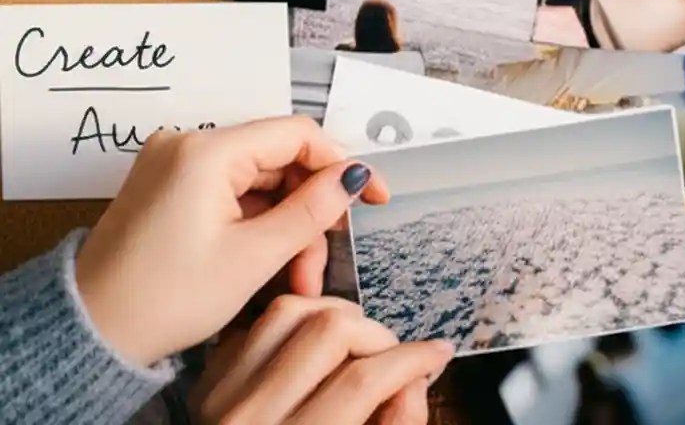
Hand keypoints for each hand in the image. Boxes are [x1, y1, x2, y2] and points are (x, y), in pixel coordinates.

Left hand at [75, 116, 389, 367]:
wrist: (93, 332)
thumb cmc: (158, 299)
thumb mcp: (254, 257)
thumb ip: (312, 210)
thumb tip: (353, 177)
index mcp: (206, 152)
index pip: (298, 135)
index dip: (342, 164)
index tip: (373, 195)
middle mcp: (187, 146)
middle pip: (280, 162)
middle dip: (310, 213)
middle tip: (324, 261)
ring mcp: (176, 166)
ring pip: (261, 184)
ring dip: (287, 228)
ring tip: (296, 279)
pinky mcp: (171, 188)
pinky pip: (233, 195)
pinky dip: (258, 227)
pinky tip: (270, 265)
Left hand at [191, 295, 453, 423]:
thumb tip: (413, 379)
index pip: (362, 380)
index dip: (412, 360)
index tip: (438, 353)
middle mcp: (247, 419)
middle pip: (329, 330)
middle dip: (376, 334)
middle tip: (393, 357)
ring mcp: (219, 396)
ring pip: (291, 310)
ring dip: (335, 316)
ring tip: (357, 344)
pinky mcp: (207, 383)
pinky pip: (258, 324)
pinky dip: (295, 324)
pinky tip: (315, 349)